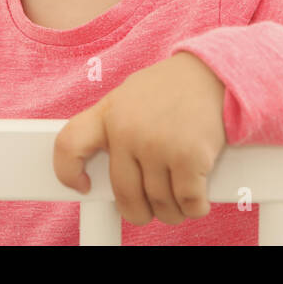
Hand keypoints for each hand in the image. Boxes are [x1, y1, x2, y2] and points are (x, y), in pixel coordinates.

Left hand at [53, 51, 227, 225]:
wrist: (214, 72)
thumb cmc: (172, 89)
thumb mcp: (131, 97)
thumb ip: (115, 127)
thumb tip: (104, 168)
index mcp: (109, 113)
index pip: (69, 145)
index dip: (68, 172)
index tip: (83, 186)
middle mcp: (128, 131)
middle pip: (124, 194)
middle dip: (139, 212)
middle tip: (148, 210)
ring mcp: (158, 145)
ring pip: (160, 203)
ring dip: (171, 211)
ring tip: (177, 203)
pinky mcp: (189, 157)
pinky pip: (188, 202)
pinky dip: (195, 208)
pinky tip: (196, 201)